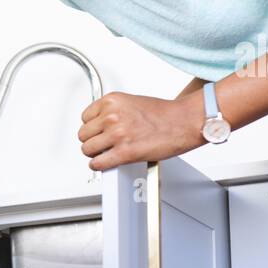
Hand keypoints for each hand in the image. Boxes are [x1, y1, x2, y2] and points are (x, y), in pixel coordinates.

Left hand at [78, 92, 205, 171]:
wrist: (183, 122)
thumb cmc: (164, 114)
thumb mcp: (131, 102)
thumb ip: (113, 112)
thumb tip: (99, 124)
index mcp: (112, 101)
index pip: (85, 117)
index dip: (92, 127)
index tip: (98, 131)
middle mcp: (112, 116)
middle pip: (83, 134)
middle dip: (93, 140)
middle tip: (103, 143)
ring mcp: (117, 134)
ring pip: (87, 149)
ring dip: (95, 154)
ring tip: (106, 152)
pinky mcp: (124, 152)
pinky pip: (97, 164)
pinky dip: (99, 166)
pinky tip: (105, 163)